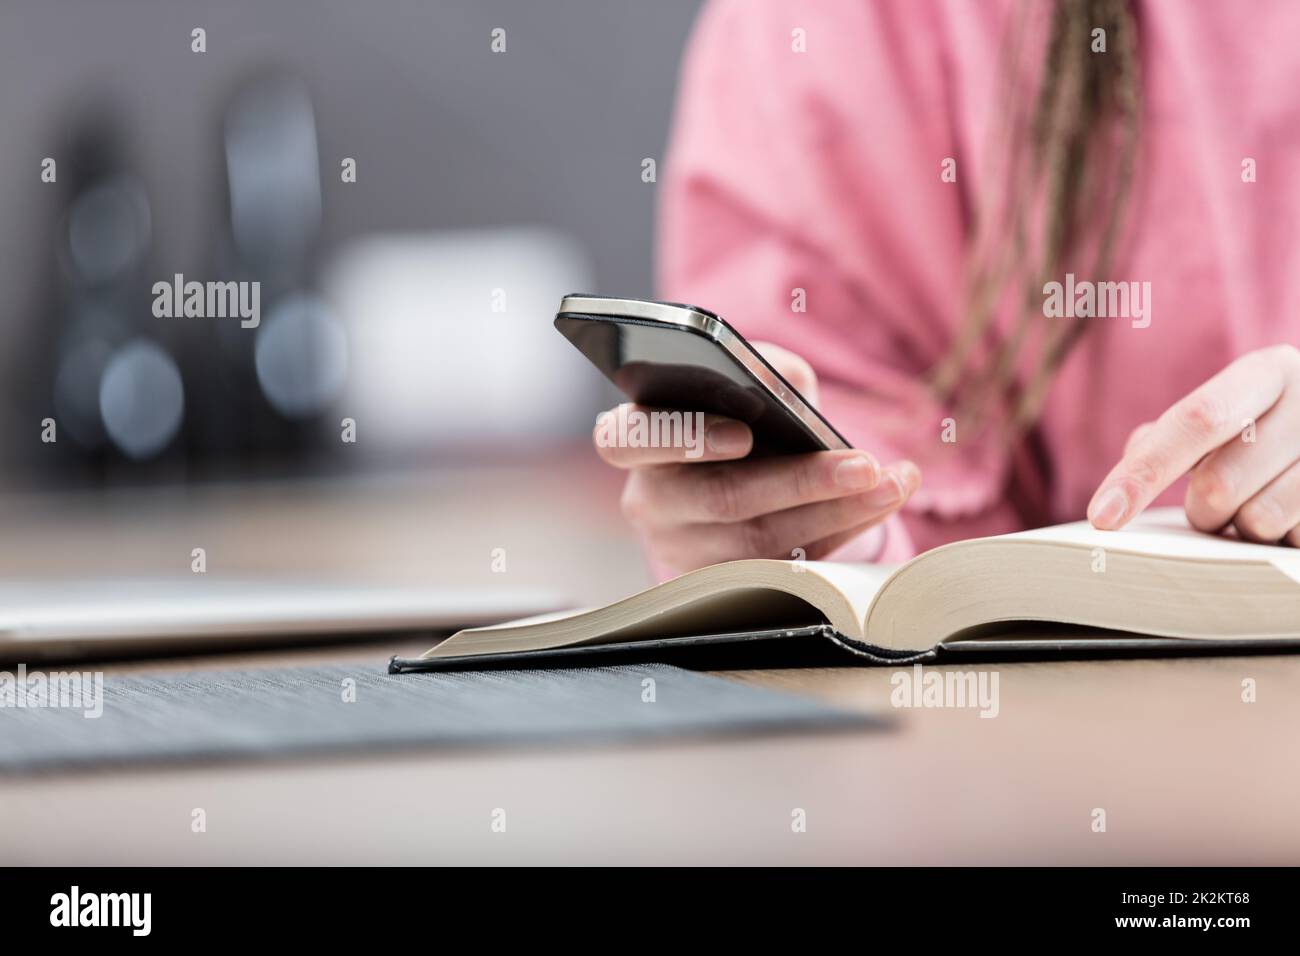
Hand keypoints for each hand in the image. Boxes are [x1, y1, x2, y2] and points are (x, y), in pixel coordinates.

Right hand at [593, 342, 920, 576]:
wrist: (740, 466)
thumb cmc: (734, 412)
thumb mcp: (740, 380)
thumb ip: (758, 370)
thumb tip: (783, 382)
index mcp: (633, 441)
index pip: (626, 440)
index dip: (681, 438)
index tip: (744, 435)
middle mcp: (649, 501)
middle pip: (720, 499)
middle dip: (800, 482)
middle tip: (861, 465)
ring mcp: (683, 549)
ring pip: (761, 540)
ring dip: (837, 510)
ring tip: (891, 482)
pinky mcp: (722, 583)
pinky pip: (786, 563)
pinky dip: (842, 530)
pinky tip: (881, 501)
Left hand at [1088, 345, 1299, 542]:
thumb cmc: (1261, 429)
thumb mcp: (1222, 414)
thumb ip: (1165, 437)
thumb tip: (1124, 482)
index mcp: (1269, 372)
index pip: (1196, 421)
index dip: (1143, 472)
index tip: (1102, 517)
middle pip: (1219, 485)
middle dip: (1200, 509)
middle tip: (1212, 505)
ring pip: (1258, 521)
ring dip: (1241, 528)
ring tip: (1257, 507)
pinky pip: (1295, 539)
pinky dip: (1278, 540)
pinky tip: (1288, 519)